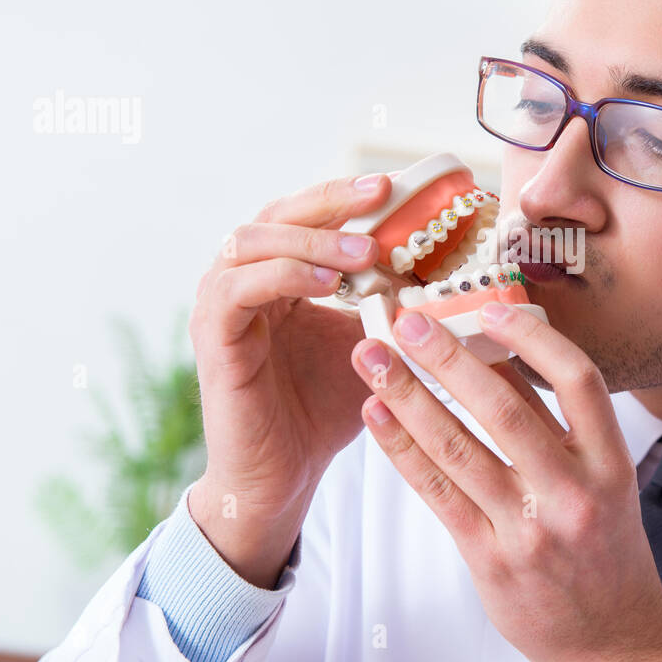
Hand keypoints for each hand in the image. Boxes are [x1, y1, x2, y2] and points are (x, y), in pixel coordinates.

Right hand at [187, 172, 390, 586]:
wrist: (282, 475)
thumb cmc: (323, 410)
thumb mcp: (369, 344)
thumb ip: (390, 303)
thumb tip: (450, 268)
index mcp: (276, 273)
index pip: (305, 213)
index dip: (346, 195)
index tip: (396, 185)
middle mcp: (241, 278)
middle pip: (277, 212)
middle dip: (332, 201)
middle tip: (381, 194)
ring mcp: (220, 304)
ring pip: (254, 241)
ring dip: (313, 238)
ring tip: (367, 252)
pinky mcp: (211, 336)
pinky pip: (239, 287)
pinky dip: (285, 275)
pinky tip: (329, 284)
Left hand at [350, 301, 661, 661]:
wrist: (611, 637)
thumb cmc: (605, 552)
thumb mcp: (605, 482)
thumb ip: (555, 425)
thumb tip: (498, 355)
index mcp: (610, 464)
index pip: (577, 381)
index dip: (532, 337)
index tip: (488, 306)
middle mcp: (572, 493)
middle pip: (505, 408)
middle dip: (448, 357)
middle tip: (408, 320)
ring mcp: (529, 528)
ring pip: (459, 447)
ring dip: (409, 396)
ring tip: (373, 359)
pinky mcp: (489, 558)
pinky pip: (437, 493)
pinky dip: (402, 450)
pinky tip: (377, 417)